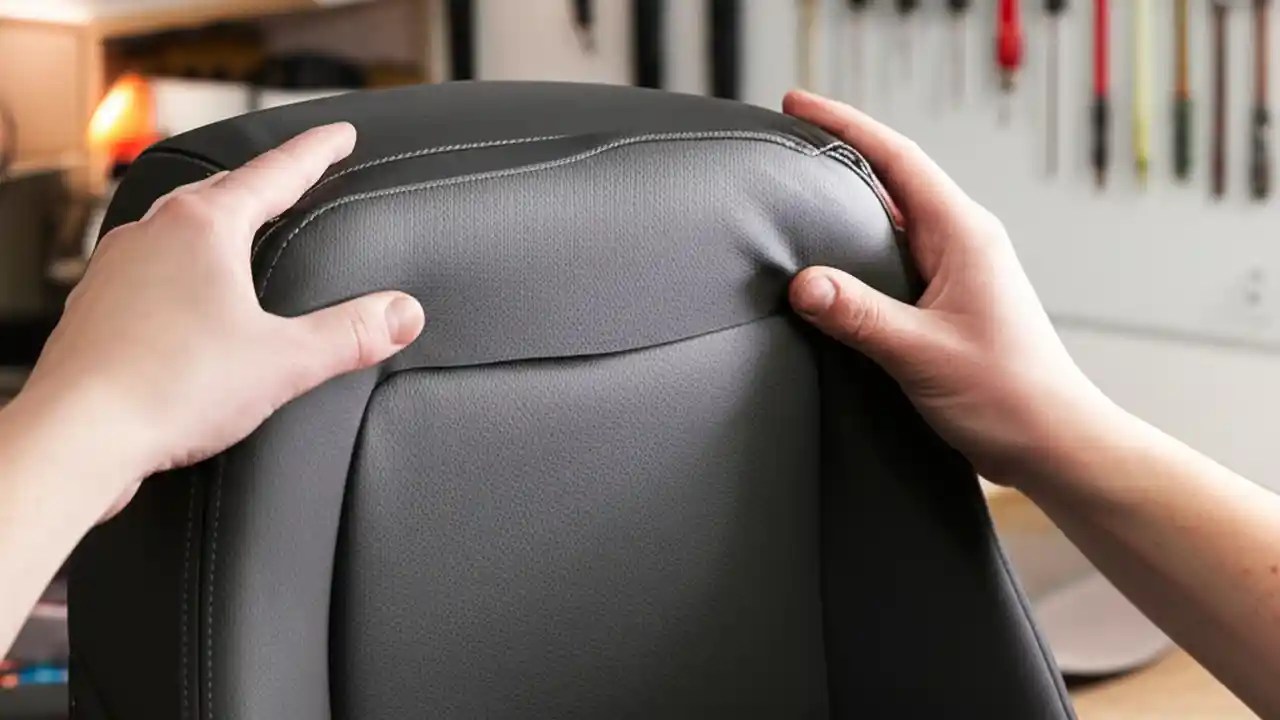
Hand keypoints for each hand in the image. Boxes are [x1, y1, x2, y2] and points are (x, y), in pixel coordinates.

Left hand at [19, 123, 424, 517]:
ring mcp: (117, 268)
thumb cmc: (166, 388)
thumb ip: (351, 334)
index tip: (338, 135)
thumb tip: (402, 313)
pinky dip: (182, 269)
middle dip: (265, 182)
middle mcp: (153, 233)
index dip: (316, 152)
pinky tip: (192, 299)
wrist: (78, 435)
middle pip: (222, 190)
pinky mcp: (98, 307)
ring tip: (243, 232)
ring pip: (178, 226)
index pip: (275, 172)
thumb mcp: (284, 360)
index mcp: (203, 227)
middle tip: (296, 175)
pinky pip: (150, 269)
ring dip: (217, 222)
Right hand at [783, 90, 1118, 484]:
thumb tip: (803, 282)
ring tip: (798, 194)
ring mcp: (956, 272)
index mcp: (964, 235)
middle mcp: (962, 243)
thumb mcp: (922, 352)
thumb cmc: (1009, 396)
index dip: (845, 124)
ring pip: (892, 224)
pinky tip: (831, 267)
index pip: (897, 160)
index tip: (800, 103)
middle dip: (839, 156)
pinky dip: (859, 254)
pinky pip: (895, 261)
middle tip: (788, 142)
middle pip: (891, 182)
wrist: (1052, 443)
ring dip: (848, 208)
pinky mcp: (948, 303)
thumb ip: (859, 314)